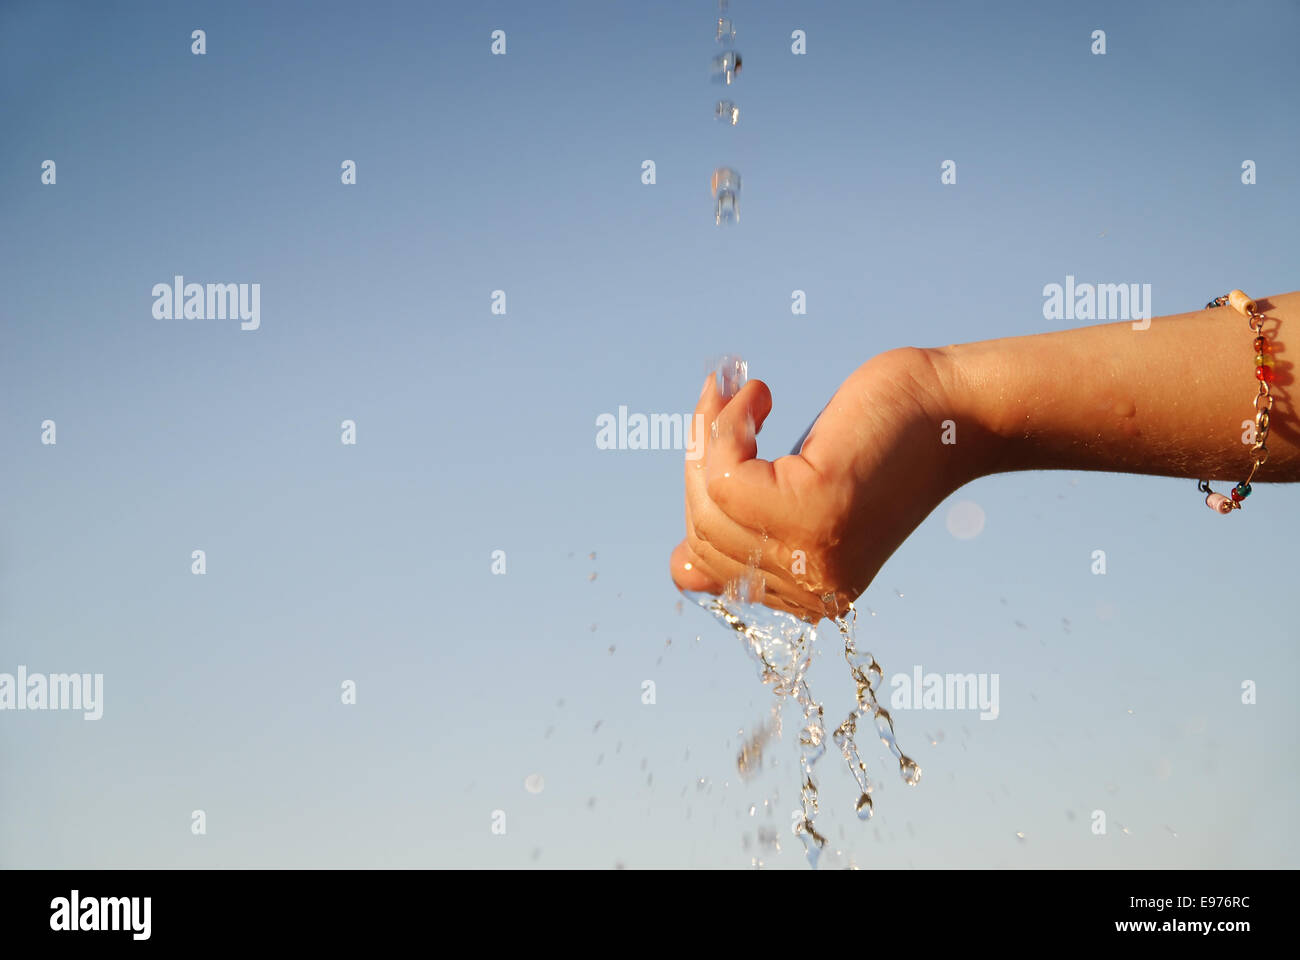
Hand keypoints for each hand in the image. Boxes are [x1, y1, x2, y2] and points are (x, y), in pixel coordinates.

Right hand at [669, 347, 988, 621]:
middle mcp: (811, 591)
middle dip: (698, 461)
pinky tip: (760, 394)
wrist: (951, 411)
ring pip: (710, 501)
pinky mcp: (817, 508)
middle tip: (725, 400)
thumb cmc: (876, 443)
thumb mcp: (799, 497)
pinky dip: (728, 423)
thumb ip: (747, 534)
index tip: (713, 446)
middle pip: (702, 534)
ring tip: (743, 393)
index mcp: (810, 596)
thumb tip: (681, 565)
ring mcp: (813, 555)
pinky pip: (727, 474)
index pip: (702, 572)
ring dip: (712, 432)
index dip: (693, 502)